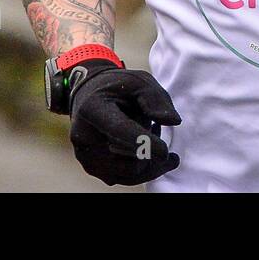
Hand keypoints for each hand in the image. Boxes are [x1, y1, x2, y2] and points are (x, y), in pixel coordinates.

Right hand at [69, 66, 182, 185]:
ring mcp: (87, 156)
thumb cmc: (117, 87)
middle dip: (152, 146)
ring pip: (131, 173)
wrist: (90, 96)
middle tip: (156, 125)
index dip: (144, 143)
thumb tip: (174, 121)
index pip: (120, 131)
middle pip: (128, 157)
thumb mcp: (138, 81)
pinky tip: (146, 146)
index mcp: (92, 109)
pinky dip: (143, 166)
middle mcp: (84, 137)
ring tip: (151, 132)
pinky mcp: (94, 168)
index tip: (167, 153)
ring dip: (150, 157)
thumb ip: (156, 97)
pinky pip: (127, 178)